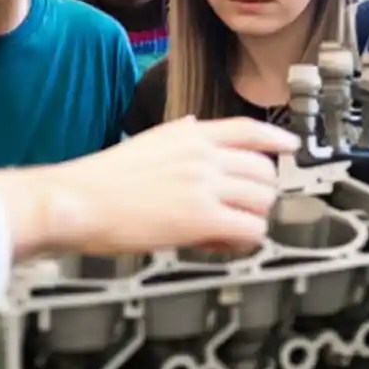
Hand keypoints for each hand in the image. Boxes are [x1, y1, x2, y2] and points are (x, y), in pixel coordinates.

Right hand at [0, 117, 298, 257]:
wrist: (77, 200)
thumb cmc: (99, 181)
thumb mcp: (145, 142)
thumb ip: (177, 135)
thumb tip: (195, 126)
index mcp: (188, 134)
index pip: (248, 129)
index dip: (276, 138)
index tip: (291, 145)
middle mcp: (202, 155)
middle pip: (263, 171)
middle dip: (258, 194)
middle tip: (239, 210)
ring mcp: (205, 185)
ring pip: (262, 201)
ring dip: (251, 218)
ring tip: (224, 230)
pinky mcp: (203, 218)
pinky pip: (251, 230)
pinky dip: (243, 240)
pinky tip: (221, 243)